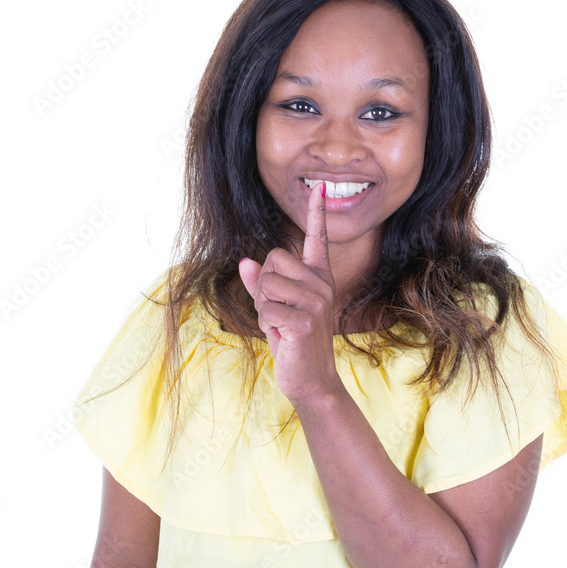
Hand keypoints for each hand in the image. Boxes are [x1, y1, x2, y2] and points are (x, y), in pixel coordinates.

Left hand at [238, 182, 336, 402]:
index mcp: (318, 278)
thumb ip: (262, 285)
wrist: (311, 380)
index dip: (317, 213)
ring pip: (265, 284)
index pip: (318, 239)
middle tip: (276, 312)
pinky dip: (264, 324)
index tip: (321, 187)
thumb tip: (245, 261)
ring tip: (279, 325)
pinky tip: (280, 336)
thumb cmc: (293, 342)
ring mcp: (316, 302)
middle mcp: (321, 285)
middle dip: (263, 286)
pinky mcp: (304, 320)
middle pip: (273, 258)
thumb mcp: (275, 309)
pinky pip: (265, 308)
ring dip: (262, 307)